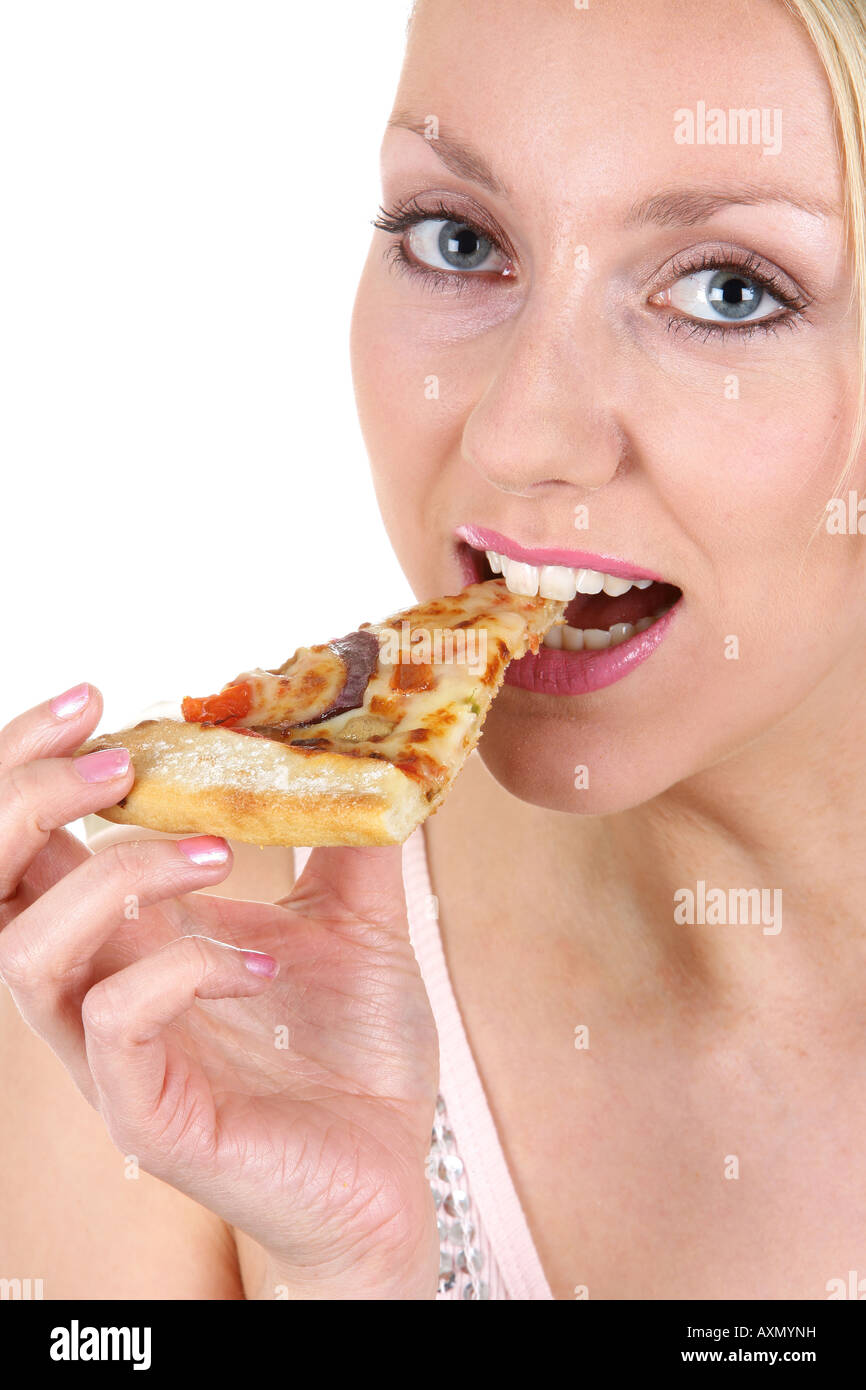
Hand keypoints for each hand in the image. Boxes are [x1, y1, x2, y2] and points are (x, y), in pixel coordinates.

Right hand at [0, 685, 439, 1298]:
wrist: (387, 1173)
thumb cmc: (354, 1054)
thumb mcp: (358, 920)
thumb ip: (349, 836)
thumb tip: (367, 743)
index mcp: (131, 936)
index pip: (32, 841)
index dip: (33, 765)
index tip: (93, 699)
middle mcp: (101, 988)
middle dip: (27, 799)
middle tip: (117, 757)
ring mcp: (115, 1058)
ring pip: (28, 952)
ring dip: (113, 878)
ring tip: (213, 854)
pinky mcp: (149, 1115)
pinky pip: (112, 1027)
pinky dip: (179, 970)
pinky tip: (258, 966)